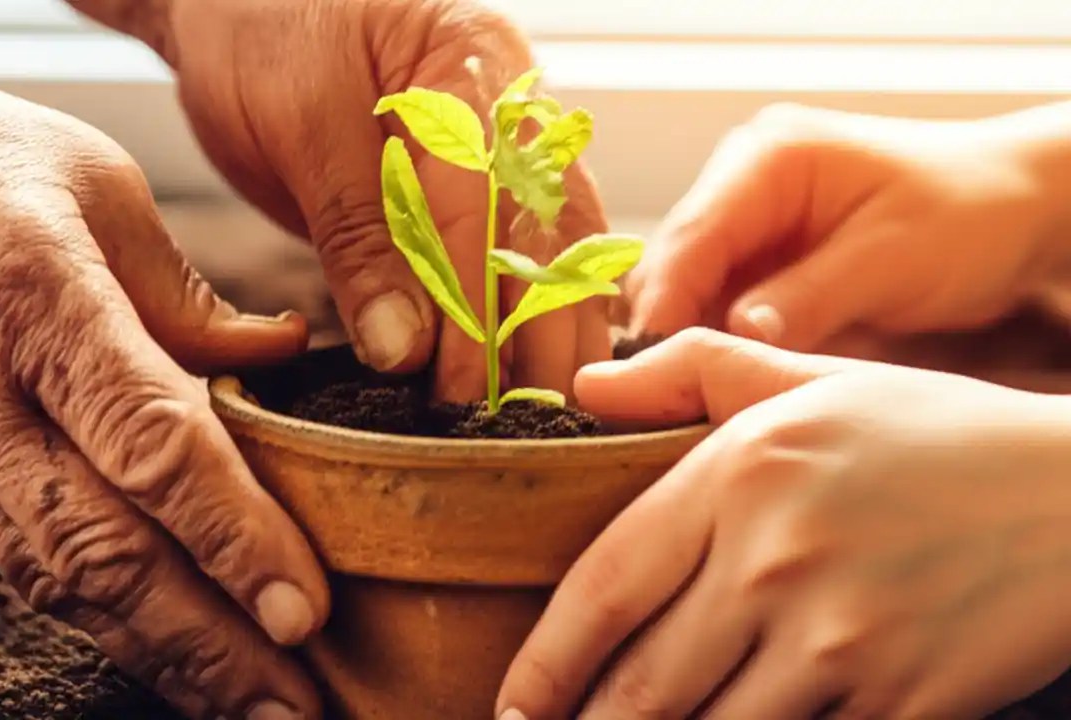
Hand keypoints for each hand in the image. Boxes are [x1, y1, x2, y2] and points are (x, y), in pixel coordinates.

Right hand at [0, 39, 326, 718]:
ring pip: (61, 581)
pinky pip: (23, 563)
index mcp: (40, 299)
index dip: (233, 534)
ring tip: (251, 703)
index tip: (307, 608)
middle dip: (212, 641)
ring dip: (164, 654)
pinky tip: (168, 651)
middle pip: (107, 548)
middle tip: (301, 706)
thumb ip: (187, 292)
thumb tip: (281, 354)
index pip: (150, 442)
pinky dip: (101, 619)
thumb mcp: (92, 184)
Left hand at [71, 0, 612, 400]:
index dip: (480, 312)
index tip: (466, 394)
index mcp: (475, 68)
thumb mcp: (303, 128)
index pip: (492, 212)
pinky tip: (539, 365)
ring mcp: (505, 141)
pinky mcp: (476, 180)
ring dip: (551, 334)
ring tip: (548, 418)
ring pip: (555, 249)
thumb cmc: (263, 29)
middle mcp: (511, 106)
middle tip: (524, 429)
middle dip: (540, 337)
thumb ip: (359, 235)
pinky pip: (524, 248)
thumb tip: (405, 348)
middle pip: (550, 236)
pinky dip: (532, 308)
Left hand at [498, 328, 1070, 719]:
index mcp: (739, 477)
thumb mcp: (810, 380)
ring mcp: (840, 645)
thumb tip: (588, 385)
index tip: (511, 705)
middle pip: (641, 684)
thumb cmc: (934, 433)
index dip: (544, 663)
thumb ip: (690, 371)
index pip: (605, 589)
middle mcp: (776, 564)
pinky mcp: (898, 705)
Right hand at [626, 102, 1070, 352]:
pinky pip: (717, 306)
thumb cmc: (969, 215)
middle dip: (669, 325)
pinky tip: (732, 376)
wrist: (1013, 210)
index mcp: (768, 158)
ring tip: (705, 393)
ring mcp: (746, 222)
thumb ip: (809, 296)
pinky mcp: (758, 259)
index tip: (654, 360)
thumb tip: (737, 333)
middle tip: (678, 392)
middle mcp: (741, 182)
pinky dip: (720, 342)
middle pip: (674, 263)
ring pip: (686, 291)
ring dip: (692, 338)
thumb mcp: (892, 259)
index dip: (665, 298)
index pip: (692, 232)